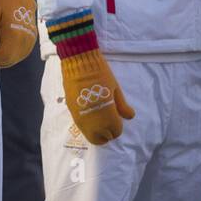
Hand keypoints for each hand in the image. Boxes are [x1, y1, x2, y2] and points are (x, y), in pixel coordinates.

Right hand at [47, 9, 133, 144]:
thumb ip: (122, 106)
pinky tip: (90, 114)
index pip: (115, 131)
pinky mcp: (71, 110)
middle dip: (106, 133)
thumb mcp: (115, 89)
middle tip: (109, 124)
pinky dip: (87, 124)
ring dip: (96, 131)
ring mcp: (80, 115)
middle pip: (100, 138)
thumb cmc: (101, 74)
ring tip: (100, 120)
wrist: (79, 62)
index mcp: (107, 115)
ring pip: (89, 134)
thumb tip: (129, 117)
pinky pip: (80, 124)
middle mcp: (92, 120)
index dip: (118, 127)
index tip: (118, 119)